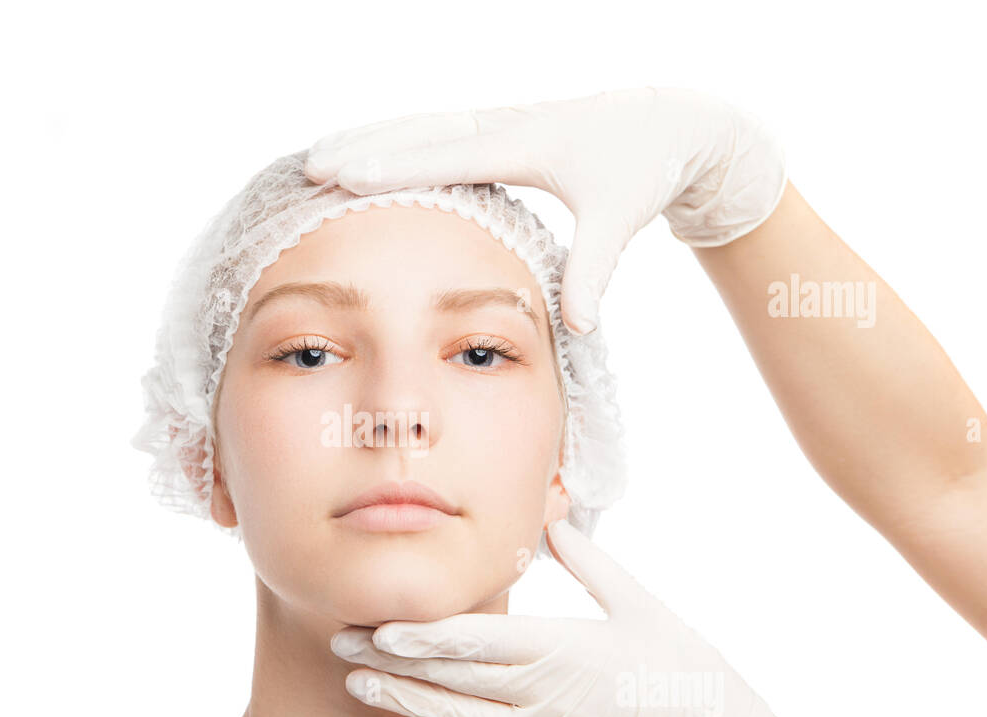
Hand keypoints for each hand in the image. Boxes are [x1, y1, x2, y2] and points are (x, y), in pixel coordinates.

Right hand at [304, 87, 786, 334]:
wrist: (676, 124)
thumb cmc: (646, 169)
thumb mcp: (622, 220)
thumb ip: (593, 271)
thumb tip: (575, 326)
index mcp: (529, 143)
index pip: (447, 155)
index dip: (393, 165)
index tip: (343, 176)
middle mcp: (507, 123)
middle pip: (420, 130)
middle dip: (364, 146)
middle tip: (310, 166)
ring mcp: (503, 120)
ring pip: (424, 125)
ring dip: (374, 139)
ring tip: (324, 157)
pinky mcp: (504, 127)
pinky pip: (439, 130)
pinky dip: (400, 141)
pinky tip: (375, 157)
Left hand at [330, 518, 855, 716]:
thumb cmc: (687, 671)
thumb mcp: (641, 605)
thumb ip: (590, 564)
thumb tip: (554, 524)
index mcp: (561, 646)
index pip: (474, 638)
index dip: (422, 633)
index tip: (380, 623)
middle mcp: (542, 693)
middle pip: (452, 676)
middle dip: (393, 660)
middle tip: (343, 645)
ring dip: (403, 704)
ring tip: (357, 686)